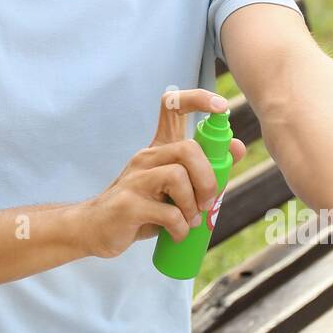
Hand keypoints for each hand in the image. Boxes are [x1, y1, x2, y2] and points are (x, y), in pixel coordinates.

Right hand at [80, 88, 245, 258]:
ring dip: (193, 205)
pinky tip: (177, 234)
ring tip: (190, 221)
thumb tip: (238, 147)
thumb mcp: (174, 188)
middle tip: (208, 203)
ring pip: (178, 176)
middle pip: (188, 149)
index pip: (172, 106)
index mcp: (158, 148)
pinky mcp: (129, 204)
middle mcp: (146, 157)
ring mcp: (135, 179)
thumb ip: (203, 169)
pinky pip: (169, 212)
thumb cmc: (142, 208)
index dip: (198, 99)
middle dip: (208, 178)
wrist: (95, 230)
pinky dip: (181, 228)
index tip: (220, 106)